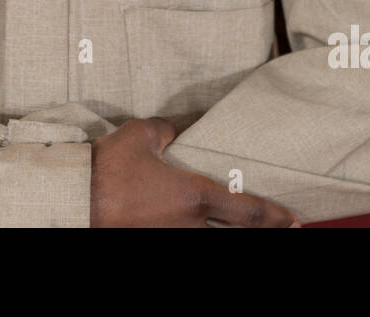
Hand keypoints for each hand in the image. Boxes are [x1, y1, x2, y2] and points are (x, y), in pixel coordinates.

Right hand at [90, 117, 301, 227]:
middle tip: (286, 229)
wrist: (74, 202)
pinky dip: (198, 235)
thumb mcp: (141, 135)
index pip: (247, 211)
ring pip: (211, 242)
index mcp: (194, 197)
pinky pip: (181, 240)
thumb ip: (169, 127)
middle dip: (264, 233)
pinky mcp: (152, 244)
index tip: (295, 220)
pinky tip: (200, 229)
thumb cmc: (107, 168)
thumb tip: (182, 125)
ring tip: (243, 229)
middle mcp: (189, 227)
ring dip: (229, 236)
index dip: (275, 216)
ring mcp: (171, 241)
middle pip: (237, 237)